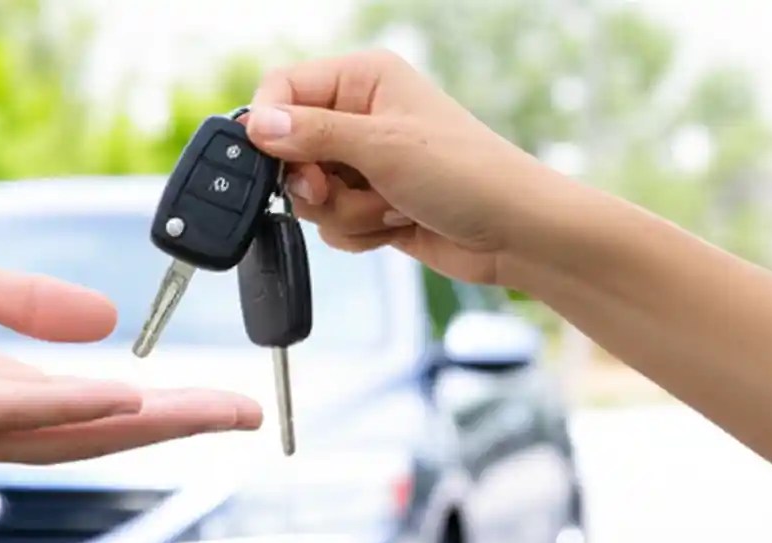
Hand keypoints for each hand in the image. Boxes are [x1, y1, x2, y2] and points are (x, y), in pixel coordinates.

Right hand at [245, 50, 563, 285]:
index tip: (278, 164)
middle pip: (288, 151)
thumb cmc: (468, 174)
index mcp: (363, 79)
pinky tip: (396, 223)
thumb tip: (257, 125)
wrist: (514, 233)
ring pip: (308, 195)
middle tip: (338, 189)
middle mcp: (358, 116)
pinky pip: (329, 223)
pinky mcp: (368, 203)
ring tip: (391, 206)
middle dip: (315, 184)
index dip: (270, 128)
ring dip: (344, 212)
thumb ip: (313, 134)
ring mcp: (363, 163)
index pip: (283, 89)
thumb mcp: (383, 147)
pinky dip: (357, 231)